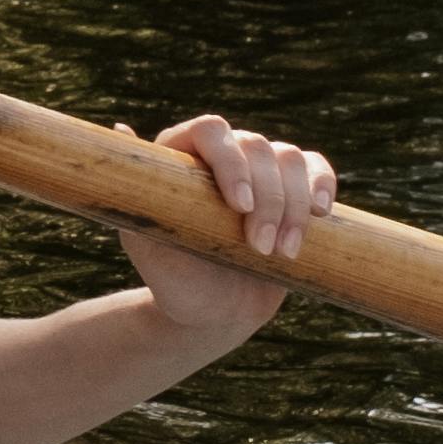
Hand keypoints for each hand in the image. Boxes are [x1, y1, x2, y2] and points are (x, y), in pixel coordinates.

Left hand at [112, 113, 333, 348]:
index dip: (231, 163)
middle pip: (258, 147)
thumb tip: (120, 131)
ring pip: (291, 160)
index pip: (211, 131)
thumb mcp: (150, 246)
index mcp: (181, 155)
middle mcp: (223, 154)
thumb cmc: (175, 278)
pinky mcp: (293, 190)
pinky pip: (316, 171)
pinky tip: (320, 213)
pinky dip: (323, 187)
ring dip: (294, 206)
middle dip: (268, 200)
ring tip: (283, 253)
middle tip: (261, 248)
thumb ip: (140, 198)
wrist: (213, 312)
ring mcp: (261, 170)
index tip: (240, 207)